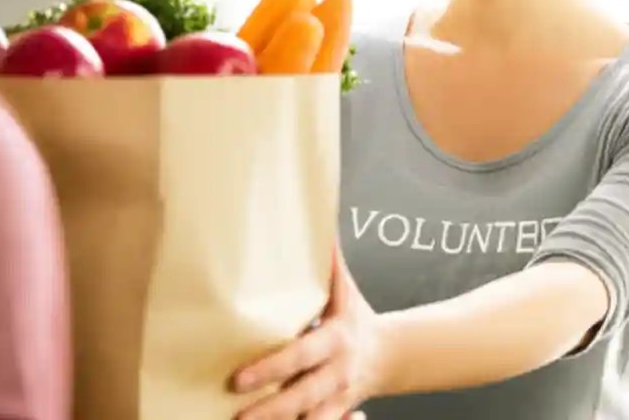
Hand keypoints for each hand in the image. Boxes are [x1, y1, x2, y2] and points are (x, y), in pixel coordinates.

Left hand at [230, 245, 387, 419]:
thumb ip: (330, 265)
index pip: (300, 356)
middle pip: (302, 396)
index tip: (239, 379)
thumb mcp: (346, 292)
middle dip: (270, 410)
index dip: (271, 369)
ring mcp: (338, 399)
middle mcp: (337, 373)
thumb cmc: (357, 320)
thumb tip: (318, 226)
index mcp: (335, 340)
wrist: (390, 354)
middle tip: (238, 417)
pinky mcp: (336, 414)